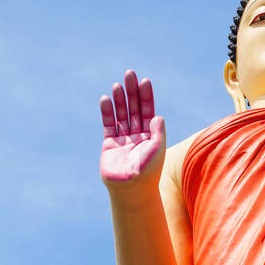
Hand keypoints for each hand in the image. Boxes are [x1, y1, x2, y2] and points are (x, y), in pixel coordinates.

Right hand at [100, 71, 164, 194]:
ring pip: (121, 115)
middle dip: (132, 92)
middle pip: (134, 109)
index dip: (146, 97)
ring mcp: (123, 140)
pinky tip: (106, 99)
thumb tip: (157, 116)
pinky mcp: (110, 145)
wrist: (131, 190)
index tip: (145, 81)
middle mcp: (137, 136)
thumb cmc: (148, 172)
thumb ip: (158, 131)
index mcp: (150, 137)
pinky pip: (108, 125)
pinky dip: (107, 112)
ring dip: (119, 100)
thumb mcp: (157, 149)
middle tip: (129, 74)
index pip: (148, 111)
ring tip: (118, 85)